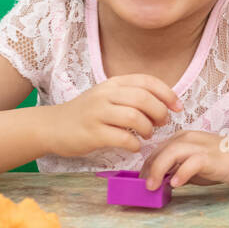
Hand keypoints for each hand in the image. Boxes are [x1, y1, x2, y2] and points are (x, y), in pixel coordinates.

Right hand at [44, 74, 181, 157]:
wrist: (52, 126)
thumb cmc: (87, 113)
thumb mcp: (107, 96)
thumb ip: (131, 96)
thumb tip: (165, 104)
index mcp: (112, 83)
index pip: (147, 81)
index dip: (167, 94)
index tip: (177, 107)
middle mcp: (105, 95)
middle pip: (144, 99)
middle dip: (159, 113)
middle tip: (161, 124)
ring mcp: (97, 114)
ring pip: (135, 118)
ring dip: (147, 129)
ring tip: (146, 135)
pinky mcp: (92, 134)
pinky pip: (123, 138)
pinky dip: (135, 144)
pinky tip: (134, 146)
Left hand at [140, 130, 228, 189]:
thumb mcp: (199, 167)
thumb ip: (182, 170)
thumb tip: (164, 182)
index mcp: (184, 139)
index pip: (157, 150)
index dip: (146, 166)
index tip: (141, 182)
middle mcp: (190, 139)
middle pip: (160, 150)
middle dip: (147, 169)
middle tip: (143, 186)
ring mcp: (201, 147)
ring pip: (172, 152)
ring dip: (159, 169)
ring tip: (153, 186)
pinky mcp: (213, 157)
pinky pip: (193, 162)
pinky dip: (182, 173)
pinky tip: (177, 184)